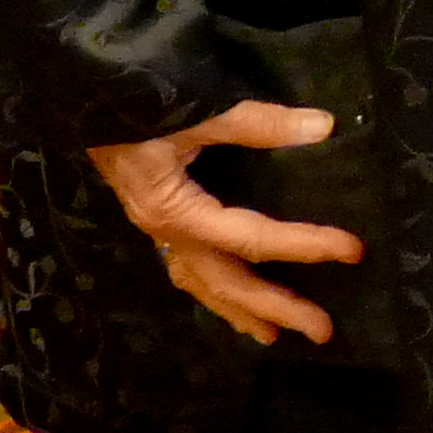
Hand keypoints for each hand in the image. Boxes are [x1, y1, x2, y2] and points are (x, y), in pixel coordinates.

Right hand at [88, 101, 363, 345]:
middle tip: (324, 333)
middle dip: (275, 308)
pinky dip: (213, 289)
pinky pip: (188, 268)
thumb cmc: (136, 104)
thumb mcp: (196, 110)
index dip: (304, 246)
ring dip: (240, 310)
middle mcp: (166, 232)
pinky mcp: (157, 219)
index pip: (252, 239)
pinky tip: (229, 298)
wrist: (81, 97)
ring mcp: (158, 230)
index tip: (352, 251)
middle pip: (226, 282)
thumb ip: (257, 122)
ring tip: (275, 336)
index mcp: (177, 211)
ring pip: (202, 284)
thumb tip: (323, 126)